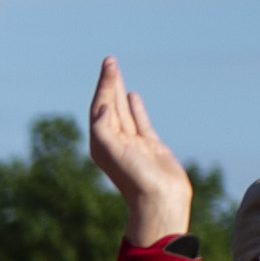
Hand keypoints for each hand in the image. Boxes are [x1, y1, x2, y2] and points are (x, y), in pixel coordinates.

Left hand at [87, 57, 192, 244]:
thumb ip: (102, 127)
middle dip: (109, 83)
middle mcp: (113, 142)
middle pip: (109, 105)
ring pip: (123, 111)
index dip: (104, 85)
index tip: (109, 65)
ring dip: (119, 91)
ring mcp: (131, 144)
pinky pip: (139, 121)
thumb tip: (103, 107)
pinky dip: (135, 107)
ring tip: (117, 72)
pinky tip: (133, 96)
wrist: (159, 199)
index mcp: (100, 142)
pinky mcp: (149, 147)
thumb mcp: (109, 151)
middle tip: (110, 61)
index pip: (100, 107)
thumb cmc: (133, 177)